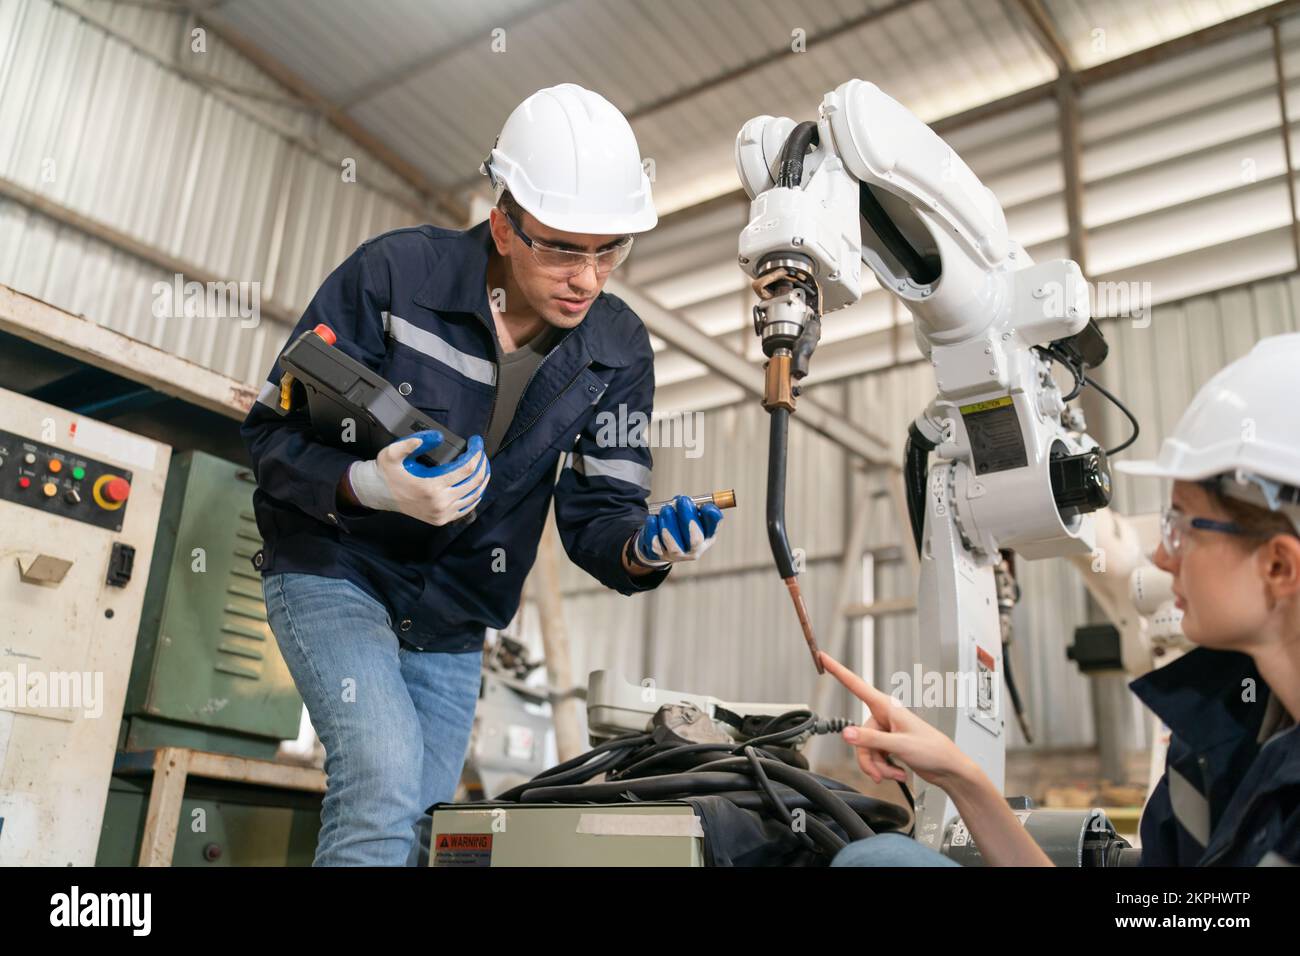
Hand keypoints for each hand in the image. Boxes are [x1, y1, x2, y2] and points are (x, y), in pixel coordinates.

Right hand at [347, 431, 488, 526]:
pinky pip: (467, 507)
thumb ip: (410, 443)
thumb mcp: (392, 453)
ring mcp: (442, 514)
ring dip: (482, 479)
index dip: (475, 453)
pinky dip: (476, 494)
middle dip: (482, 464)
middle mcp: (440, 503)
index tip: (476, 442)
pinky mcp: (442, 519)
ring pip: (474, 496)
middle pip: (474, 482)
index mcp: (431, 487)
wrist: (378, 494)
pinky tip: (477, 483)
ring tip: (483, 464)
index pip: (466, 469)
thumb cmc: (387, 473)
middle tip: (480, 451)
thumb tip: (437, 437)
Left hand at [630, 494, 723, 567]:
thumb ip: (689, 507)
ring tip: (666, 509)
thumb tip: (679, 500)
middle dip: (688, 518)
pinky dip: (654, 530)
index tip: (706, 506)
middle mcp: (695, 549)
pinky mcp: (661, 555)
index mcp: (707, 536)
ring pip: (675, 545)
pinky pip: (657, 544)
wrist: (662, 544)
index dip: (712, 519)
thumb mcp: (689, 515)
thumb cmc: (680, 526)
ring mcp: (678, 555)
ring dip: (670, 524)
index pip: (713, 528)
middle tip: (682, 501)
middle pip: (695, 540)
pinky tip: (653, 518)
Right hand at [818, 650, 976, 787]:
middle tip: (880, 772)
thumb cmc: (933, 750)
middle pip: (858, 736)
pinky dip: (884, 768)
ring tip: (894, 773)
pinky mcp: (888, 746)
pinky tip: (898, 772)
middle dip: (869, 758)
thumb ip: (871, 740)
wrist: (948, 769)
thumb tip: (848, 734)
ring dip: (878, 766)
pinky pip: (874, 757)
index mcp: (886, 707)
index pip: (856, 685)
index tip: (823, 658)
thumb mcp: (900, 745)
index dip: (838, 670)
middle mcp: (884, 717)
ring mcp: (885, 732)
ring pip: (865, 750)